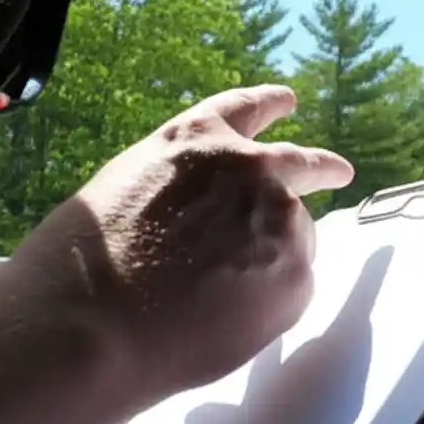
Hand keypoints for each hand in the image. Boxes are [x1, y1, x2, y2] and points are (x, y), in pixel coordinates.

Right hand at [12, 85, 353, 399]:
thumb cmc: (86, 266)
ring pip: (293, 240)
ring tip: (227, 297)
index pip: (243, 109)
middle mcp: (249, 169)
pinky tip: (224, 322)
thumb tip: (202, 216)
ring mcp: (279, 220)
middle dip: (322, 167)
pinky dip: (266, 307)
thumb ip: (180, 188)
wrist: (93, 322)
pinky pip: (291, 293)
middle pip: (300, 163)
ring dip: (273, 260)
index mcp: (196, 141)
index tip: (287, 101)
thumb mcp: (126, 190)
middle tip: (337, 172)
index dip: (268, 104)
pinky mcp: (296, 275)